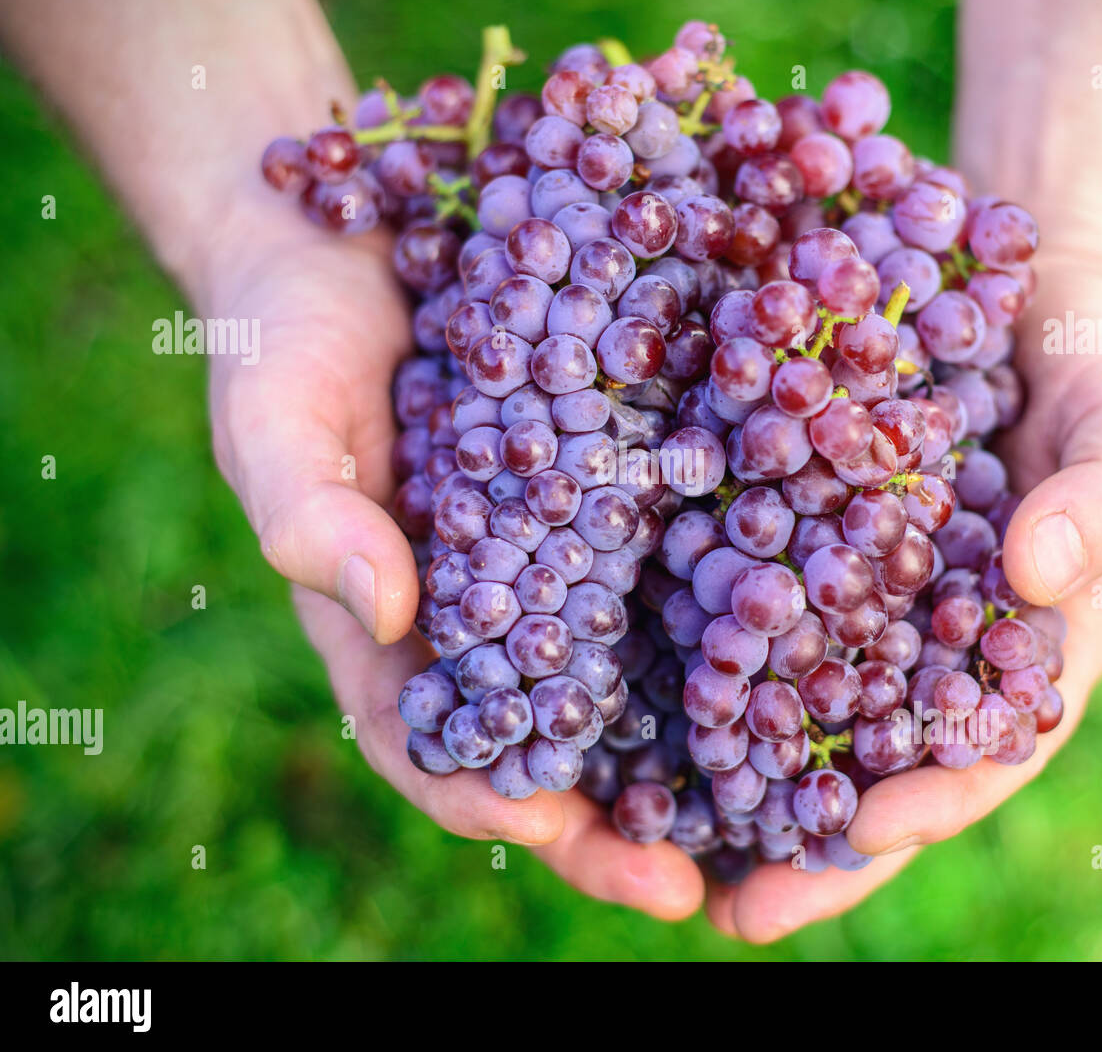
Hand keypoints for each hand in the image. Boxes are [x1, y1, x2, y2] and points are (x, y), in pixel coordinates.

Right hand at [205, 213, 703, 920]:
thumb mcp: (279, 415)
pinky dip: (722, 617)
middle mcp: (488, 615)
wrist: (356, 246)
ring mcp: (559, 560)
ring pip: (625, 679)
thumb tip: (385, 610)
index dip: (486, 796)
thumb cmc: (292, 339)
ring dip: (689, 748)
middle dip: (610, 819)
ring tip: (766, 809)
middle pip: (552, 741)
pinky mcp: (618, 490)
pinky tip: (793, 645)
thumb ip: (309, 512)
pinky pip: (672, 567)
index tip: (546, 827)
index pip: (434, 744)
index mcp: (392, 632)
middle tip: (688, 886)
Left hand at [705, 251, 1101, 941]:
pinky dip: (701, 638)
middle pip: (870, 753)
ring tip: (660, 832)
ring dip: (735, 762)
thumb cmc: (1089, 354)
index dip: (926, 804)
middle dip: (807, 831)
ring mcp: (853, 584)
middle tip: (732, 908)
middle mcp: (925, 633)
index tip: (857, 838)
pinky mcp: (793, 525)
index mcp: (1017, 643)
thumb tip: (1035, 569)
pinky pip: (744, 588)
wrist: (1014, 267)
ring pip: (795, 690)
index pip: (976, 750)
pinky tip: (634, 678)